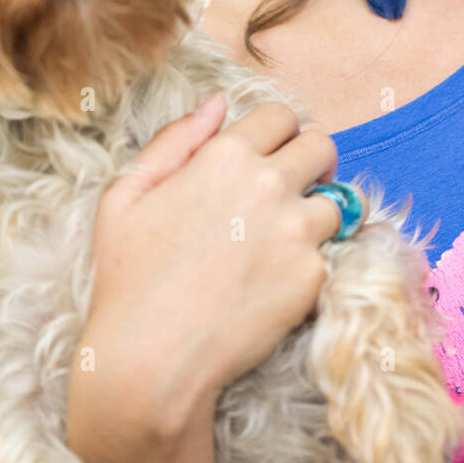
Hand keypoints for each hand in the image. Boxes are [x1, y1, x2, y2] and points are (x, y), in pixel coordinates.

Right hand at [67, 96, 368, 448]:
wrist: (151, 360)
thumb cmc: (127, 278)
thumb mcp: (126, 194)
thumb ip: (175, 140)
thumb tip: (217, 103)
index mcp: (224, 155)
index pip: (282, 114)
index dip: (276, 132)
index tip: (269, 155)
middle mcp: (269, 184)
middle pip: (323, 145)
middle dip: (311, 160)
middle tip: (292, 188)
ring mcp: (297, 231)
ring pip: (338, 200)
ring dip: (318, 211)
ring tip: (285, 239)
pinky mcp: (312, 276)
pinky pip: (329, 254)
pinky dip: (310, 262)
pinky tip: (272, 282)